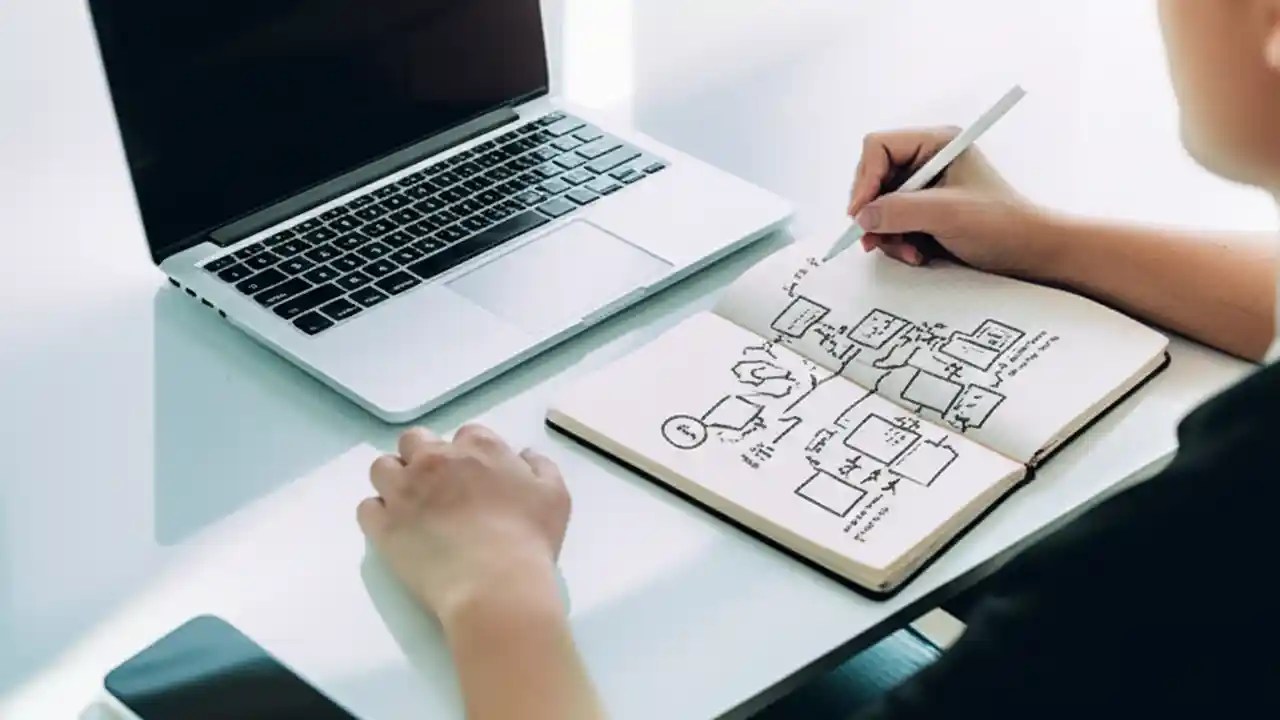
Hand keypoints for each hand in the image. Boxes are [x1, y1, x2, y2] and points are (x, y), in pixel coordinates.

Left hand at [357, 424, 570, 627]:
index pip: (466, 435)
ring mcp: (403, 490)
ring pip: (382, 467)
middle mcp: (435, 459)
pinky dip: (379, 515)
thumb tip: (525, 455)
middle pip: (415, 440)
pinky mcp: (383, 525)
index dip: (468, 455)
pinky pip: (367, 508)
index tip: (474, 478)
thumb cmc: (530, 539)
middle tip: (437, 488)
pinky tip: (395, 531)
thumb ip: (541, 467)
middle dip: (423, 457)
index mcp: (479, 448)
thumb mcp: (555, 496)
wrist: (497, 585)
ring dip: (394, 480)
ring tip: (409, 506)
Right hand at [847, 127, 1056, 277]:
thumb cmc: (1002, 223)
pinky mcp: (923, 212)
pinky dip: (895, 241)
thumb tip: (862, 217)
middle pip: (873, 178)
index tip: (860, 213)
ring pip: (878, 205)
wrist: (1029, 252)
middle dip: (873, 212)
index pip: (879, 148)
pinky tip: (914, 252)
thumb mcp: (948, 214)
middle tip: (874, 238)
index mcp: (936, 144)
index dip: (864, 179)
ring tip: (906, 250)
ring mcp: (923, 188)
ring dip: (885, 233)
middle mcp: (926, 161)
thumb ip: (901, 211)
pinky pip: (890, 223)